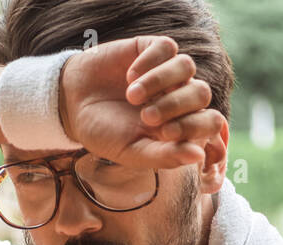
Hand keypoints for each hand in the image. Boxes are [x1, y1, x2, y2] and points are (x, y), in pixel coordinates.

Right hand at [59, 36, 227, 171]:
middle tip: (146, 117)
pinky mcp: (151, 50)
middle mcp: (179, 96)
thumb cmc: (104, 133)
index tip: (165, 134)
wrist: (71, 105)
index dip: (195, 127)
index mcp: (181, 124)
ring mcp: (167, 72)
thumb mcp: (131, 152)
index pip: (210, 121)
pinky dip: (149, 63)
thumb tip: (198, 156)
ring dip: (160, 82)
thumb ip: (164, 157)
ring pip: (187, 67)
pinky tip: (129, 76)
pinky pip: (167, 48)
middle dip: (176, 106)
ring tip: (132, 96)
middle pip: (202, 94)